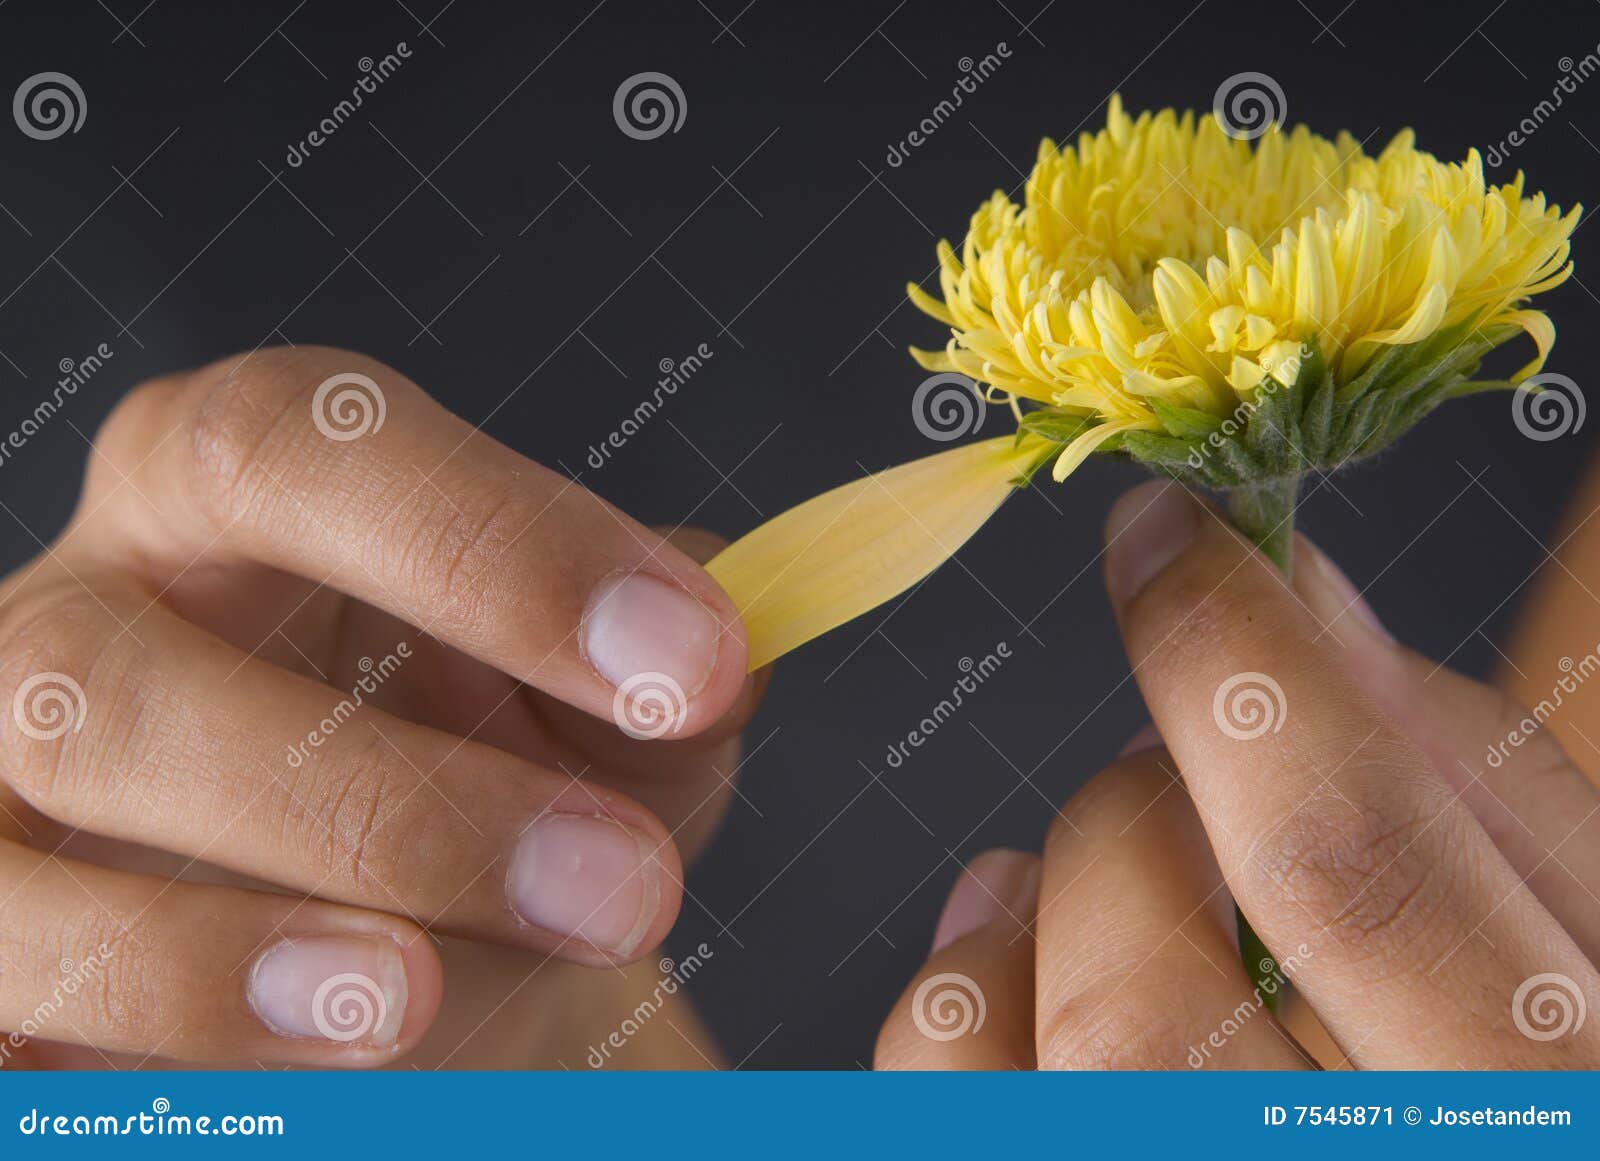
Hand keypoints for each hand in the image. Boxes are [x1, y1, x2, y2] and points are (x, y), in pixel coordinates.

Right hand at [0, 348, 758, 1068]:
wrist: (406, 934)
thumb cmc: (500, 777)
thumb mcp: (597, 713)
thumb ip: (663, 677)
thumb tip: (715, 657)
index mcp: (225, 492)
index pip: (301, 445)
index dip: (493, 542)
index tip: (686, 663)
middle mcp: (77, 620)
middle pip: (138, 675)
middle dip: (397, 802)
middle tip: (621, 889)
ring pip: (32, 868)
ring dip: (222, 955)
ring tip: (419, 1005)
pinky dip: (138, 1062)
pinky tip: (307, 1093)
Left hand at [876, 480, 1599, 1068]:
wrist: (1484, 1141)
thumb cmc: (1555, 1054)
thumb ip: (1474, 784)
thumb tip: (1296, 597)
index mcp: (1548, 1104)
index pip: (1344, 866)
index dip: (1228, 665)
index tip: (1161, 534)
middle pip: (1148, 991)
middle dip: (1135, 818)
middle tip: (1165, 776)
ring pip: (1032, 1077)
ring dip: (1026, 914)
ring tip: (1064, 870)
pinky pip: (959, 1116)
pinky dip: (956, 1011)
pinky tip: (999, 955)